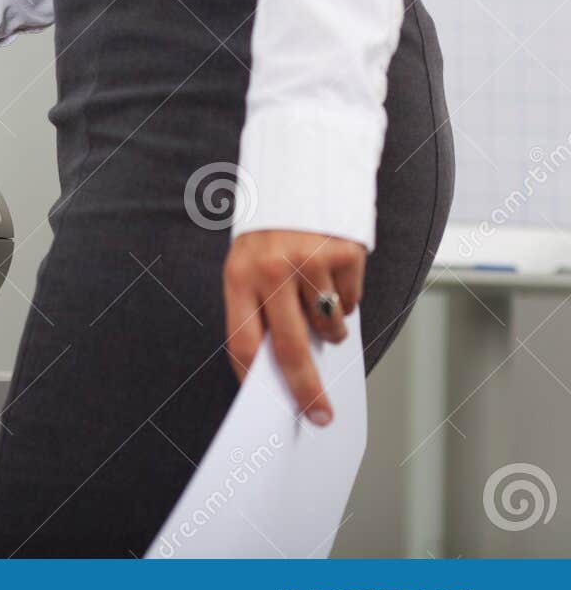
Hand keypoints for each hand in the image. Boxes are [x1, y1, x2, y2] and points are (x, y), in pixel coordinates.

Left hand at [222, 229, 364, 425]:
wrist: (299, 173)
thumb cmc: (269, 234)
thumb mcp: (249, 264)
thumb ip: (261, 309)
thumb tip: (287, 370)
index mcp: (238, 276)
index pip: (242, 342)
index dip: (254, 379)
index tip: (271, 407)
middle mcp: (271, 270)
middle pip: (290, 350)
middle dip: (307, 390)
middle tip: (321, 416)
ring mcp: (310, 262)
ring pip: (329, 327)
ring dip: (330, 330)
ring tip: (318, 301)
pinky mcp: (344, 254)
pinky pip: (351, 302)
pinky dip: (346, 300)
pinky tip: (332, 275)